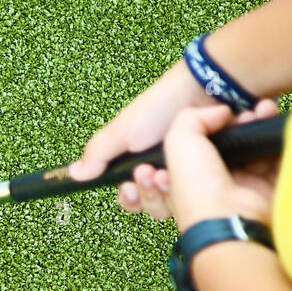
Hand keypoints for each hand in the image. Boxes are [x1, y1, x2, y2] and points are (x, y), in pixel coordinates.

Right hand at [68, 61, 213, 219]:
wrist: (208, 86)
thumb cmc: (163, 104)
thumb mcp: (124, 129)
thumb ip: (99, 151)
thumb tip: (75, 174)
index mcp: (143, 165)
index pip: (134, 196)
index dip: (131, 199)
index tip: (130, 191)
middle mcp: (168, 172)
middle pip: (158, 204)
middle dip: (153, 194)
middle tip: (155, 175)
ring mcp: (193, 173)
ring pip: (183, 203)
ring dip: (176, 189)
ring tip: (176, 171)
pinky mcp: (217, 172)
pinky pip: (210, 192)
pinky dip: (205, 183)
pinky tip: (204, 169)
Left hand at [160, 99, 281, 232]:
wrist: (233, 218)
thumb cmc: (198, 188)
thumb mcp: (177, 143)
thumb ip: (189, 119)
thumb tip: (222, 112)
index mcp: (185, 180)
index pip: (190, 152)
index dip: (198, 130)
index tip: (211, 118)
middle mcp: (212, 185)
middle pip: (225, 146)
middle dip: (233, 124)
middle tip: (239, 114)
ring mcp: (242, 188)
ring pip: (251, 149)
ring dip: (255, 126)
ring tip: (261, 110)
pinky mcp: (268, 189)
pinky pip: (275, 158)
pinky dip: (277, 138)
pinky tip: (272, 118)